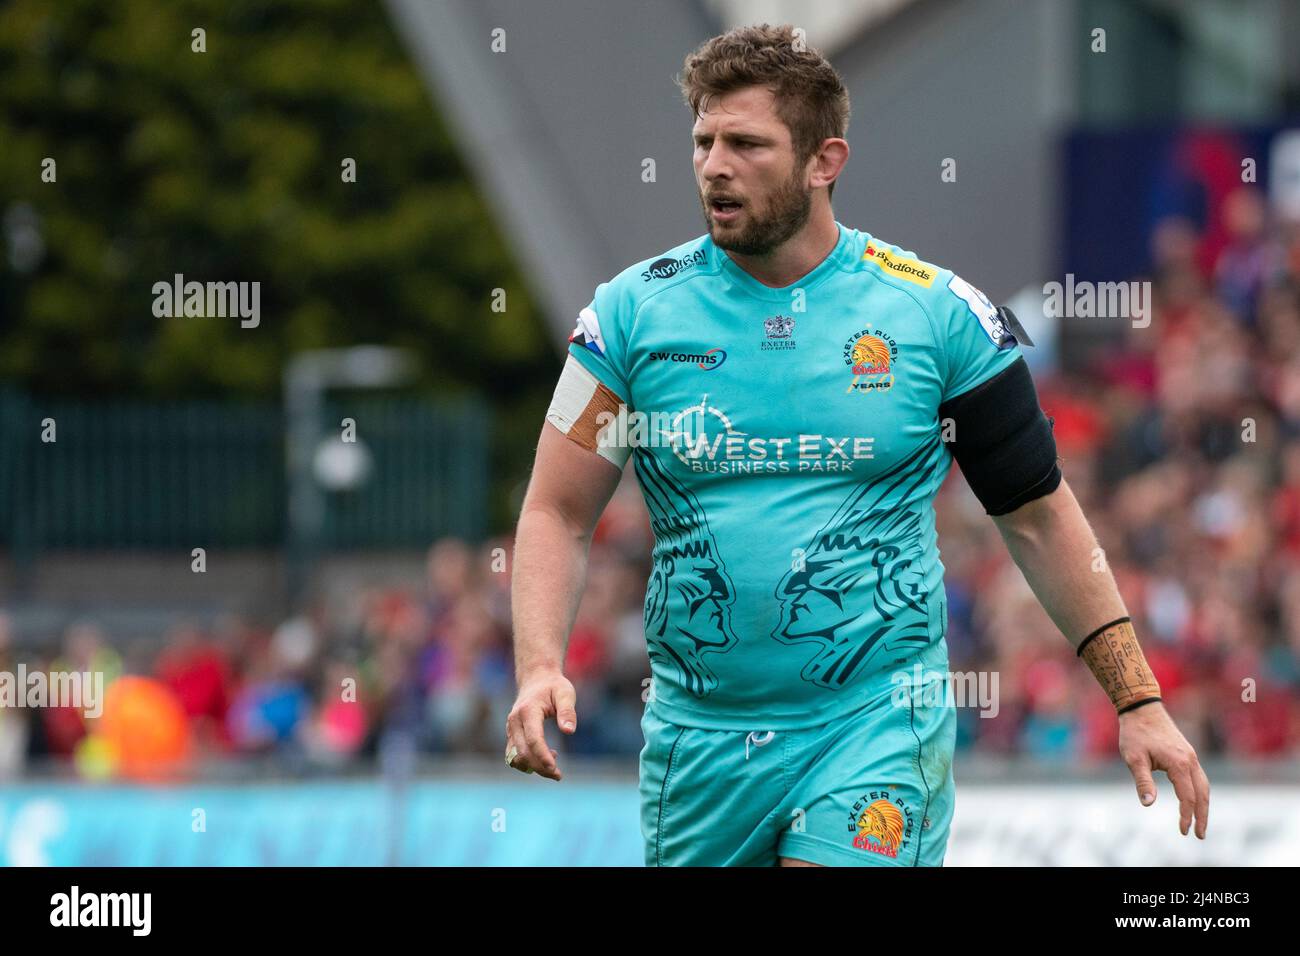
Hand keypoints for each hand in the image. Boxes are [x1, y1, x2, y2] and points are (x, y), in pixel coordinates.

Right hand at [504, 670, 577, 780]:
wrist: (536, 679)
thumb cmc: (554, 686)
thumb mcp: (565, 693)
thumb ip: (568, 712)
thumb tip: (569, 731)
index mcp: (528, 711)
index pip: (533, 739)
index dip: (543, 755)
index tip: (555, 769)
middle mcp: (514, 721)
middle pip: (523, 752)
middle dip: (540, 767)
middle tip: (559, 775)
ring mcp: (510, 729)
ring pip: (516, 757)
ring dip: (533, 768)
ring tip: (554, 766)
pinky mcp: (511, 735)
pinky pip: (513, 755)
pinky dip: (527, 763)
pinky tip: (545, 758)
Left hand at [1118, 701, 1209, 838]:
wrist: (1142, 708)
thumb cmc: (1135, 733)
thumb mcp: (1134, 758)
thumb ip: (1142, 782)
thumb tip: (1149, 804)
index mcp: (1178, 764)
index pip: (1188, 797)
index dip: (1187, 816)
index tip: (1183, 831)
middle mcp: (1190, 761)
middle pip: (1203, 794)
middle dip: (1202, 816)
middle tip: (1199, 836)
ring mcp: (1191, 757)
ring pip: (1204, 786)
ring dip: (1204, 806)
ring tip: (1200, 823)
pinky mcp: (1188, 754)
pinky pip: (1199, 778)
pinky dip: (1201, 793)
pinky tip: (1195, 801)